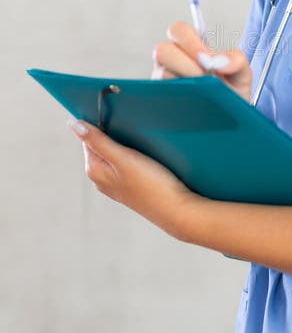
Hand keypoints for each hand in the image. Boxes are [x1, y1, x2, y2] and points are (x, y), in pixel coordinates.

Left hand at [68, 119, 197, 238]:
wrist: (176, 209)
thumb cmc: (151, 184)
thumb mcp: (123, 158)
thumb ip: (98, 141)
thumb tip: (73, 124)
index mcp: (94, 170)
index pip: (88, 138)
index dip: (103, 126)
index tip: (120, 122)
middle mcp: (101, 179)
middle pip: (101, 146)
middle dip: (114, 136)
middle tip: (134, 133)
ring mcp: (116, 184)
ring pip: (115, 155)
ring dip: (126, 145)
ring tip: (142, 146)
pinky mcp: (131, 186)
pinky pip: (126, 164)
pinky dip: (134, 156)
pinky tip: (147, 157)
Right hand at [151, 21, 251, 101]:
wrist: (228, 122)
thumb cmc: (232, 93)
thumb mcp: (242, 75)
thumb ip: (237, 60)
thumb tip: (219, 60)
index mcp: (189, 49)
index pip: (178, 31)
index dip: (189, 41)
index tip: (206, 59)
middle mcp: (171, 63)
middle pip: (162, 50)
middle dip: (186, 63)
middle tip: (205, 78)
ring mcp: (164, 83)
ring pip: (162, 75)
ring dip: (185, 83)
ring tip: (204, 95)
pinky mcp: (161, 101)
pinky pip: (162, 96)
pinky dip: (180, 99)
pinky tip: (195, 106)